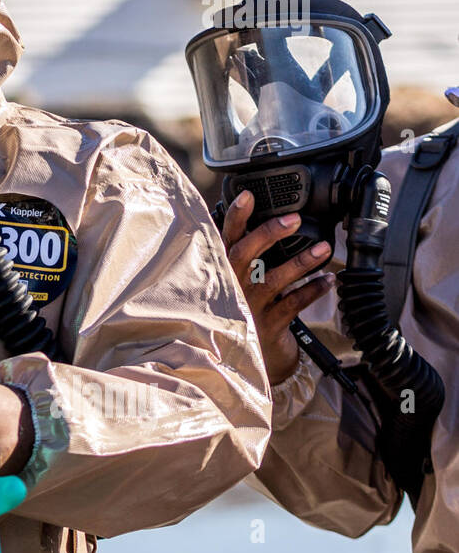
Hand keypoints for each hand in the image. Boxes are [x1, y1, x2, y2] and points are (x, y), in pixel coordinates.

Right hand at [221, 191, 335, 385]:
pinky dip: (312, 291)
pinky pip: (293, 305)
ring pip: (273, 280)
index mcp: (221, 271)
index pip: (224, 239)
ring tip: (324, 249)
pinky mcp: (266, 325)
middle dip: (268, 234)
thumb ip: (241, 257)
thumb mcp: (232, 283)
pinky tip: (330, 280)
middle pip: (245, 255)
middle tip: (293, 219)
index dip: (235, 217)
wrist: (239, 356)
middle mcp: (231, 287)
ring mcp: (247, 307)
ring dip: (301, 262)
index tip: (248, 195)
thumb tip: (259, 222)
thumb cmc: (240, 310)